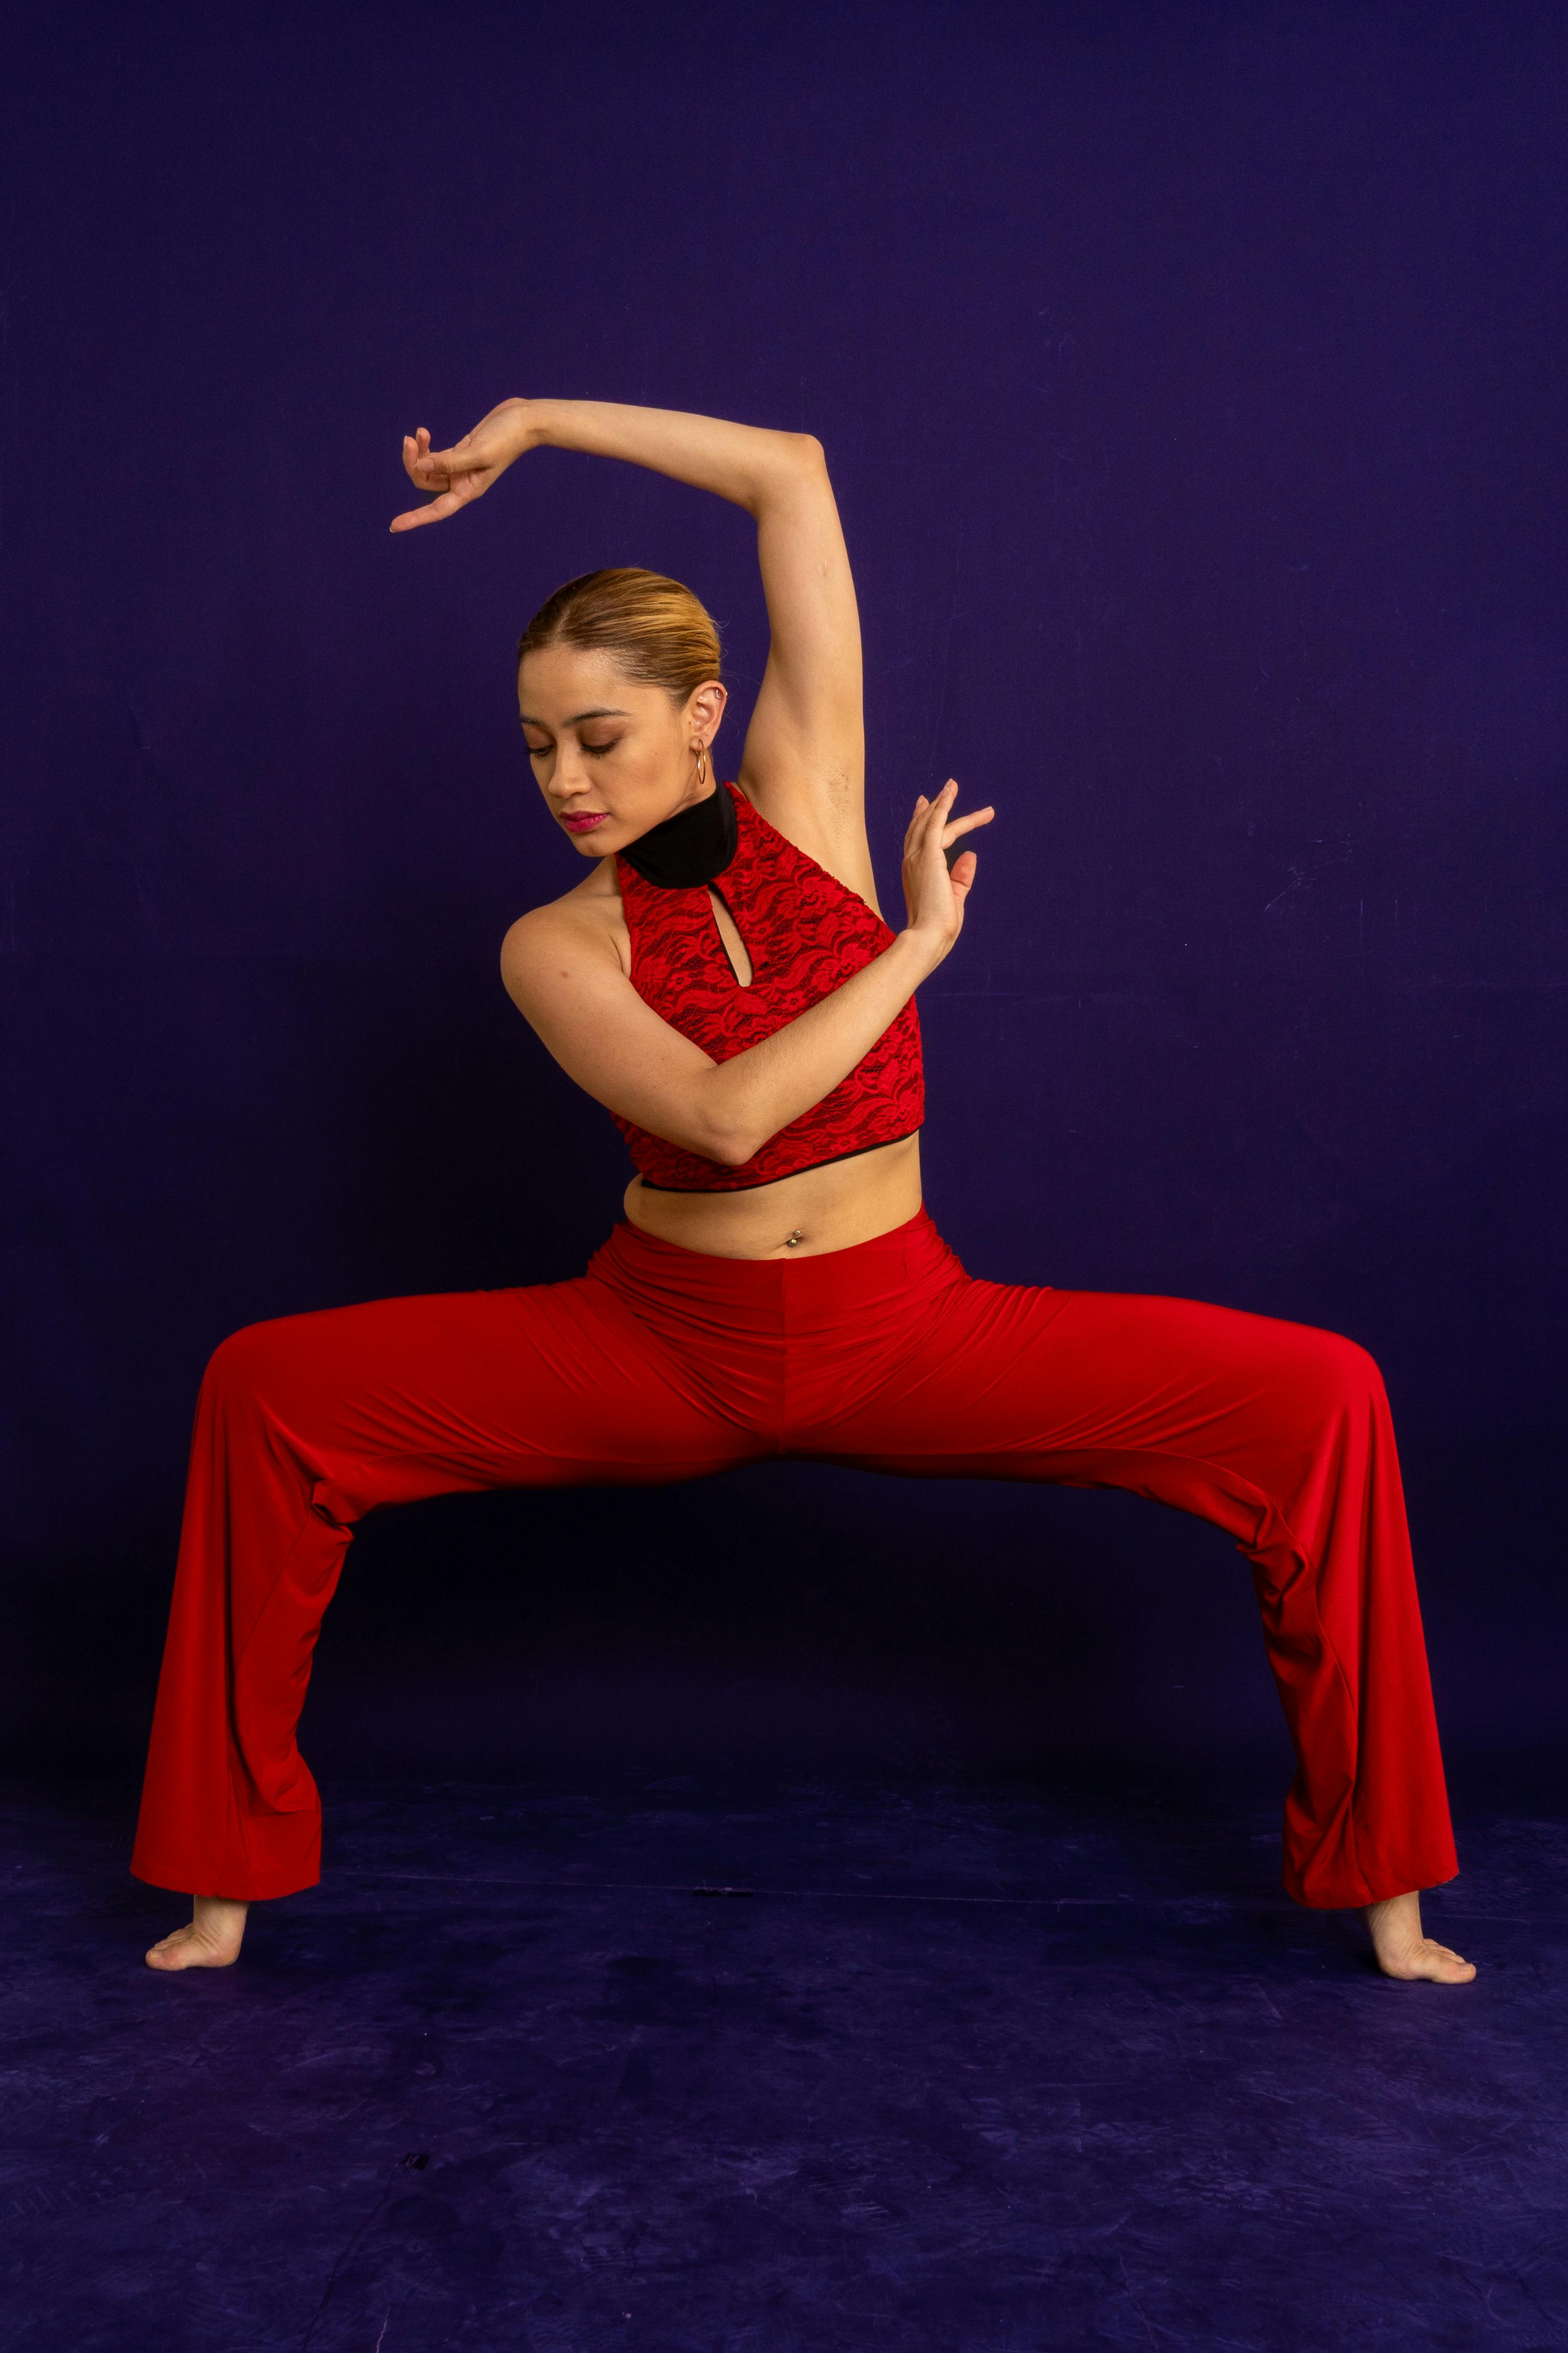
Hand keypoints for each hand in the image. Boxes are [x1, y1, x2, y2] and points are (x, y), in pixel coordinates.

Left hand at [389, 399, 533, 531]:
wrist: (523, 420)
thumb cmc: (506, 438)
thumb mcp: (477, 452)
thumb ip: (449, 462)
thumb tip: (421, 466)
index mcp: (468, 490)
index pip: (436, 510)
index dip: (415, 519)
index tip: (393, 526)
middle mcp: (461, 483)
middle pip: (425, 483)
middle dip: (413, 463)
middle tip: (410, 440)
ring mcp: (459, 468)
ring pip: (426, 468)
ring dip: (417, 452)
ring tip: (417, 434)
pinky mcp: (459, 452)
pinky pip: (433, 455)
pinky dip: (425, 445)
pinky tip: (423, 432)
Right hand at [900, 780, 993, 959]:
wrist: (928, 936)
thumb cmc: (939, 924)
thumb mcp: (954, 895)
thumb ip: (961, 876)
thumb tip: (971, 854)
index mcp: (915, 871)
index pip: (917, 839)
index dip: (923, 819)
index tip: (927, 803)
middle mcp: (912, 861)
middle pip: (923, 826)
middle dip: (934, 806)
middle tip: (948, 788)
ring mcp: (917, 857)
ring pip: (931, 822)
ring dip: (944, 802)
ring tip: (954, 785)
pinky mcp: (928, 856)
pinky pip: (936, 824)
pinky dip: (943, 807)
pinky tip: (951, 794)